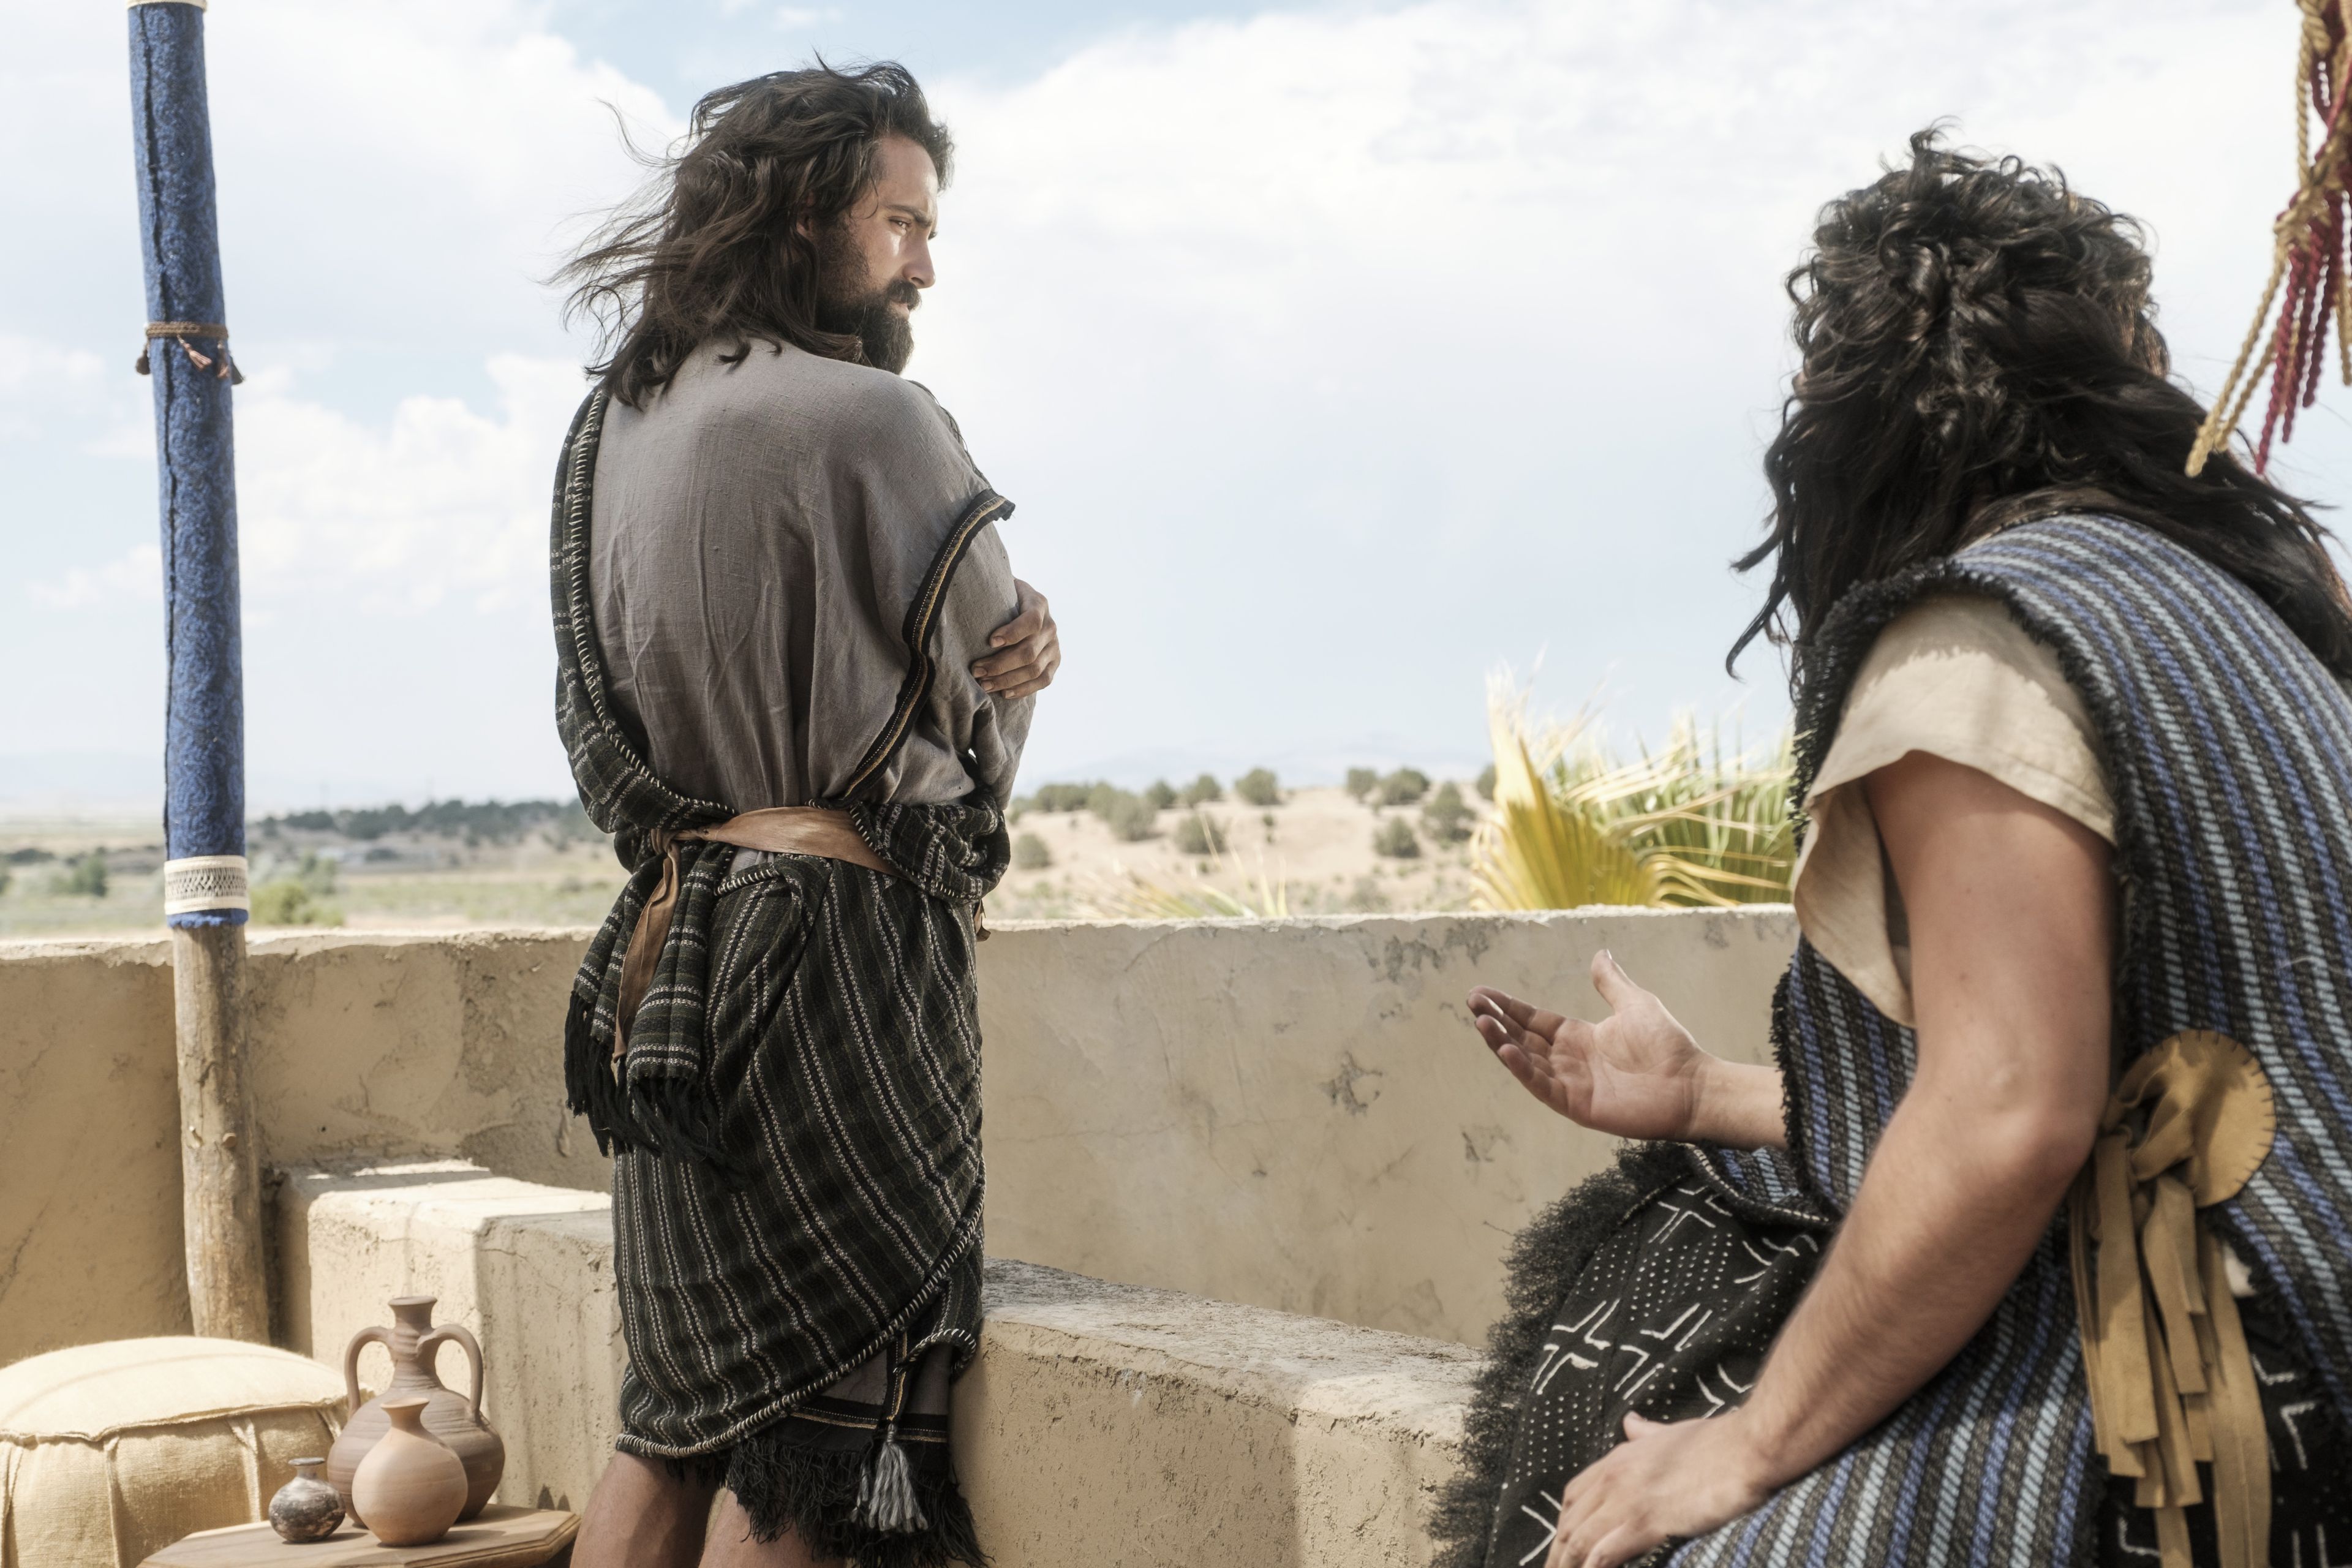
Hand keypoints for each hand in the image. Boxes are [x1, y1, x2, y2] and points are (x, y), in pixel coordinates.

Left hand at [973, 579, 1059, 697]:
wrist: (1022, 605)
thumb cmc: (1002, 597)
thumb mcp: (999, 586)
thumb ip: (990, 589)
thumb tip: (962, 592)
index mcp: (1039, 603)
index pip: (1032, 621)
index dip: (1013, 633)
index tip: (990, 641)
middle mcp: (1051, 626)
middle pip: (1029, 651)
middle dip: (1000, 664)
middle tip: (977, 671)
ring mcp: (1055, 646)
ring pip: (1034, 670)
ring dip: (1007, 680)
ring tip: (984, 684)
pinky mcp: (1054, 663)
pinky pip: (1043, 681)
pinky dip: (1023, 689)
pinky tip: (1004, 693)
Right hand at [1467, 952, 1715, 1142]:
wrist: (1692, 1085)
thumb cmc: (1668, 1045)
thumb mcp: (1635, 1004)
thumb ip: (1611, 982)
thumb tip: (1599, 953)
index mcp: (1578, 1037)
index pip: (1533, 1020)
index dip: (1508, 1006)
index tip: (1481, 993)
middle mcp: (1569, 1060)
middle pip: (1522, 1039)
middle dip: (1496, 1021)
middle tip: (1472, 1003)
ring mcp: (1571, 1084)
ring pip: (1525, 1062)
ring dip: (1501, 1044)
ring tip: (1482, 1023)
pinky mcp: (1577, 1105)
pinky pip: (1543, 1086)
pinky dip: (1523, 1070)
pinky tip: (1507, 1051)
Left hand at [1547, 1411, 1772, 1567]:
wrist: (1746, 1448)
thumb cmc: (1719, 1442)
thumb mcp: (1672, 1433)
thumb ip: (1646, 1432)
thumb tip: (1630, 1422)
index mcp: (1619, 1458)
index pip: (1575, 1496)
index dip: (1565, 1524)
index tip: (1562, 1546)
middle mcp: (1614, 1477)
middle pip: (1570, 1523)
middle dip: (1558, 1553)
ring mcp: (1627, 1500)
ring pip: (1579, 1541)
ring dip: (1567, 1565)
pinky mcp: (1645, 1521)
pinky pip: (1604, 1552)